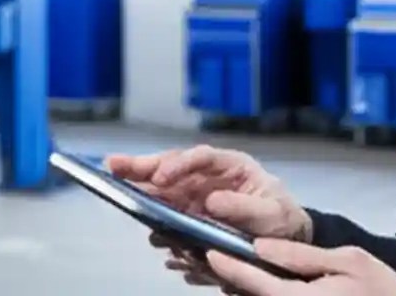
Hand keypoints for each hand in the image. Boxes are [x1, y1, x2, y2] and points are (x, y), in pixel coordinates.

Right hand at [106, 145, 311, 240]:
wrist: (283, 239)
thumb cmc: (282, 219)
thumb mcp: (272, 214)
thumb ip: (245, 207)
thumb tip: (212, 201)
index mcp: (231, 166)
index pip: (202, 157)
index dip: (179, 164)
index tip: (161, 177)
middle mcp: (207, 177)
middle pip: (171, 166)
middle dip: (143, 165)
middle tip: (113, 164)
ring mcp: (195, 196)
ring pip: (161, 189)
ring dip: (140, 190)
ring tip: (119, 190)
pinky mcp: (187, 216)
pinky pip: (165, 215)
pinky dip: (153, 218)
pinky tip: (144, 224)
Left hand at [207, 239, 395, 294]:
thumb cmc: (379, 288)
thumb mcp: (347, 261)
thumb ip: (300, 257)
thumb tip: (259, 247)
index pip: (254, 283)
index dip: (229, 267)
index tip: (209, 252)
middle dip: (227, 279)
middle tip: (204, 256)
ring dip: (236, 289)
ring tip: (219, 269)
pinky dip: (252, 295)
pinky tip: (244, 284)